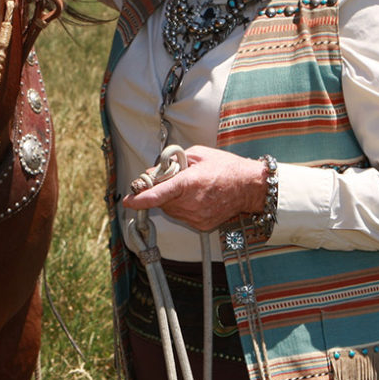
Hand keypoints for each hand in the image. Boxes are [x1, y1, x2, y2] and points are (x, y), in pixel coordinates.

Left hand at [122, 145, 267, 231]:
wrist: (250, 187)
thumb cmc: (226, 168)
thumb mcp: (197, 155)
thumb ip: (171, 163)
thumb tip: (152, 172)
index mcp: (189, 183)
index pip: (158, 194)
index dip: (140, 199)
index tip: (128, 200)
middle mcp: (192, 203)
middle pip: (161, 201)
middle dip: (159, 191)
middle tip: (169, 179)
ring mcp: (197, 217)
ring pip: (170, 210)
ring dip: (171, 199)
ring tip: (188, 187)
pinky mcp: (202, 225)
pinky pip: (183, 216)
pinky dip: (183, 207)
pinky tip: (196, 197)